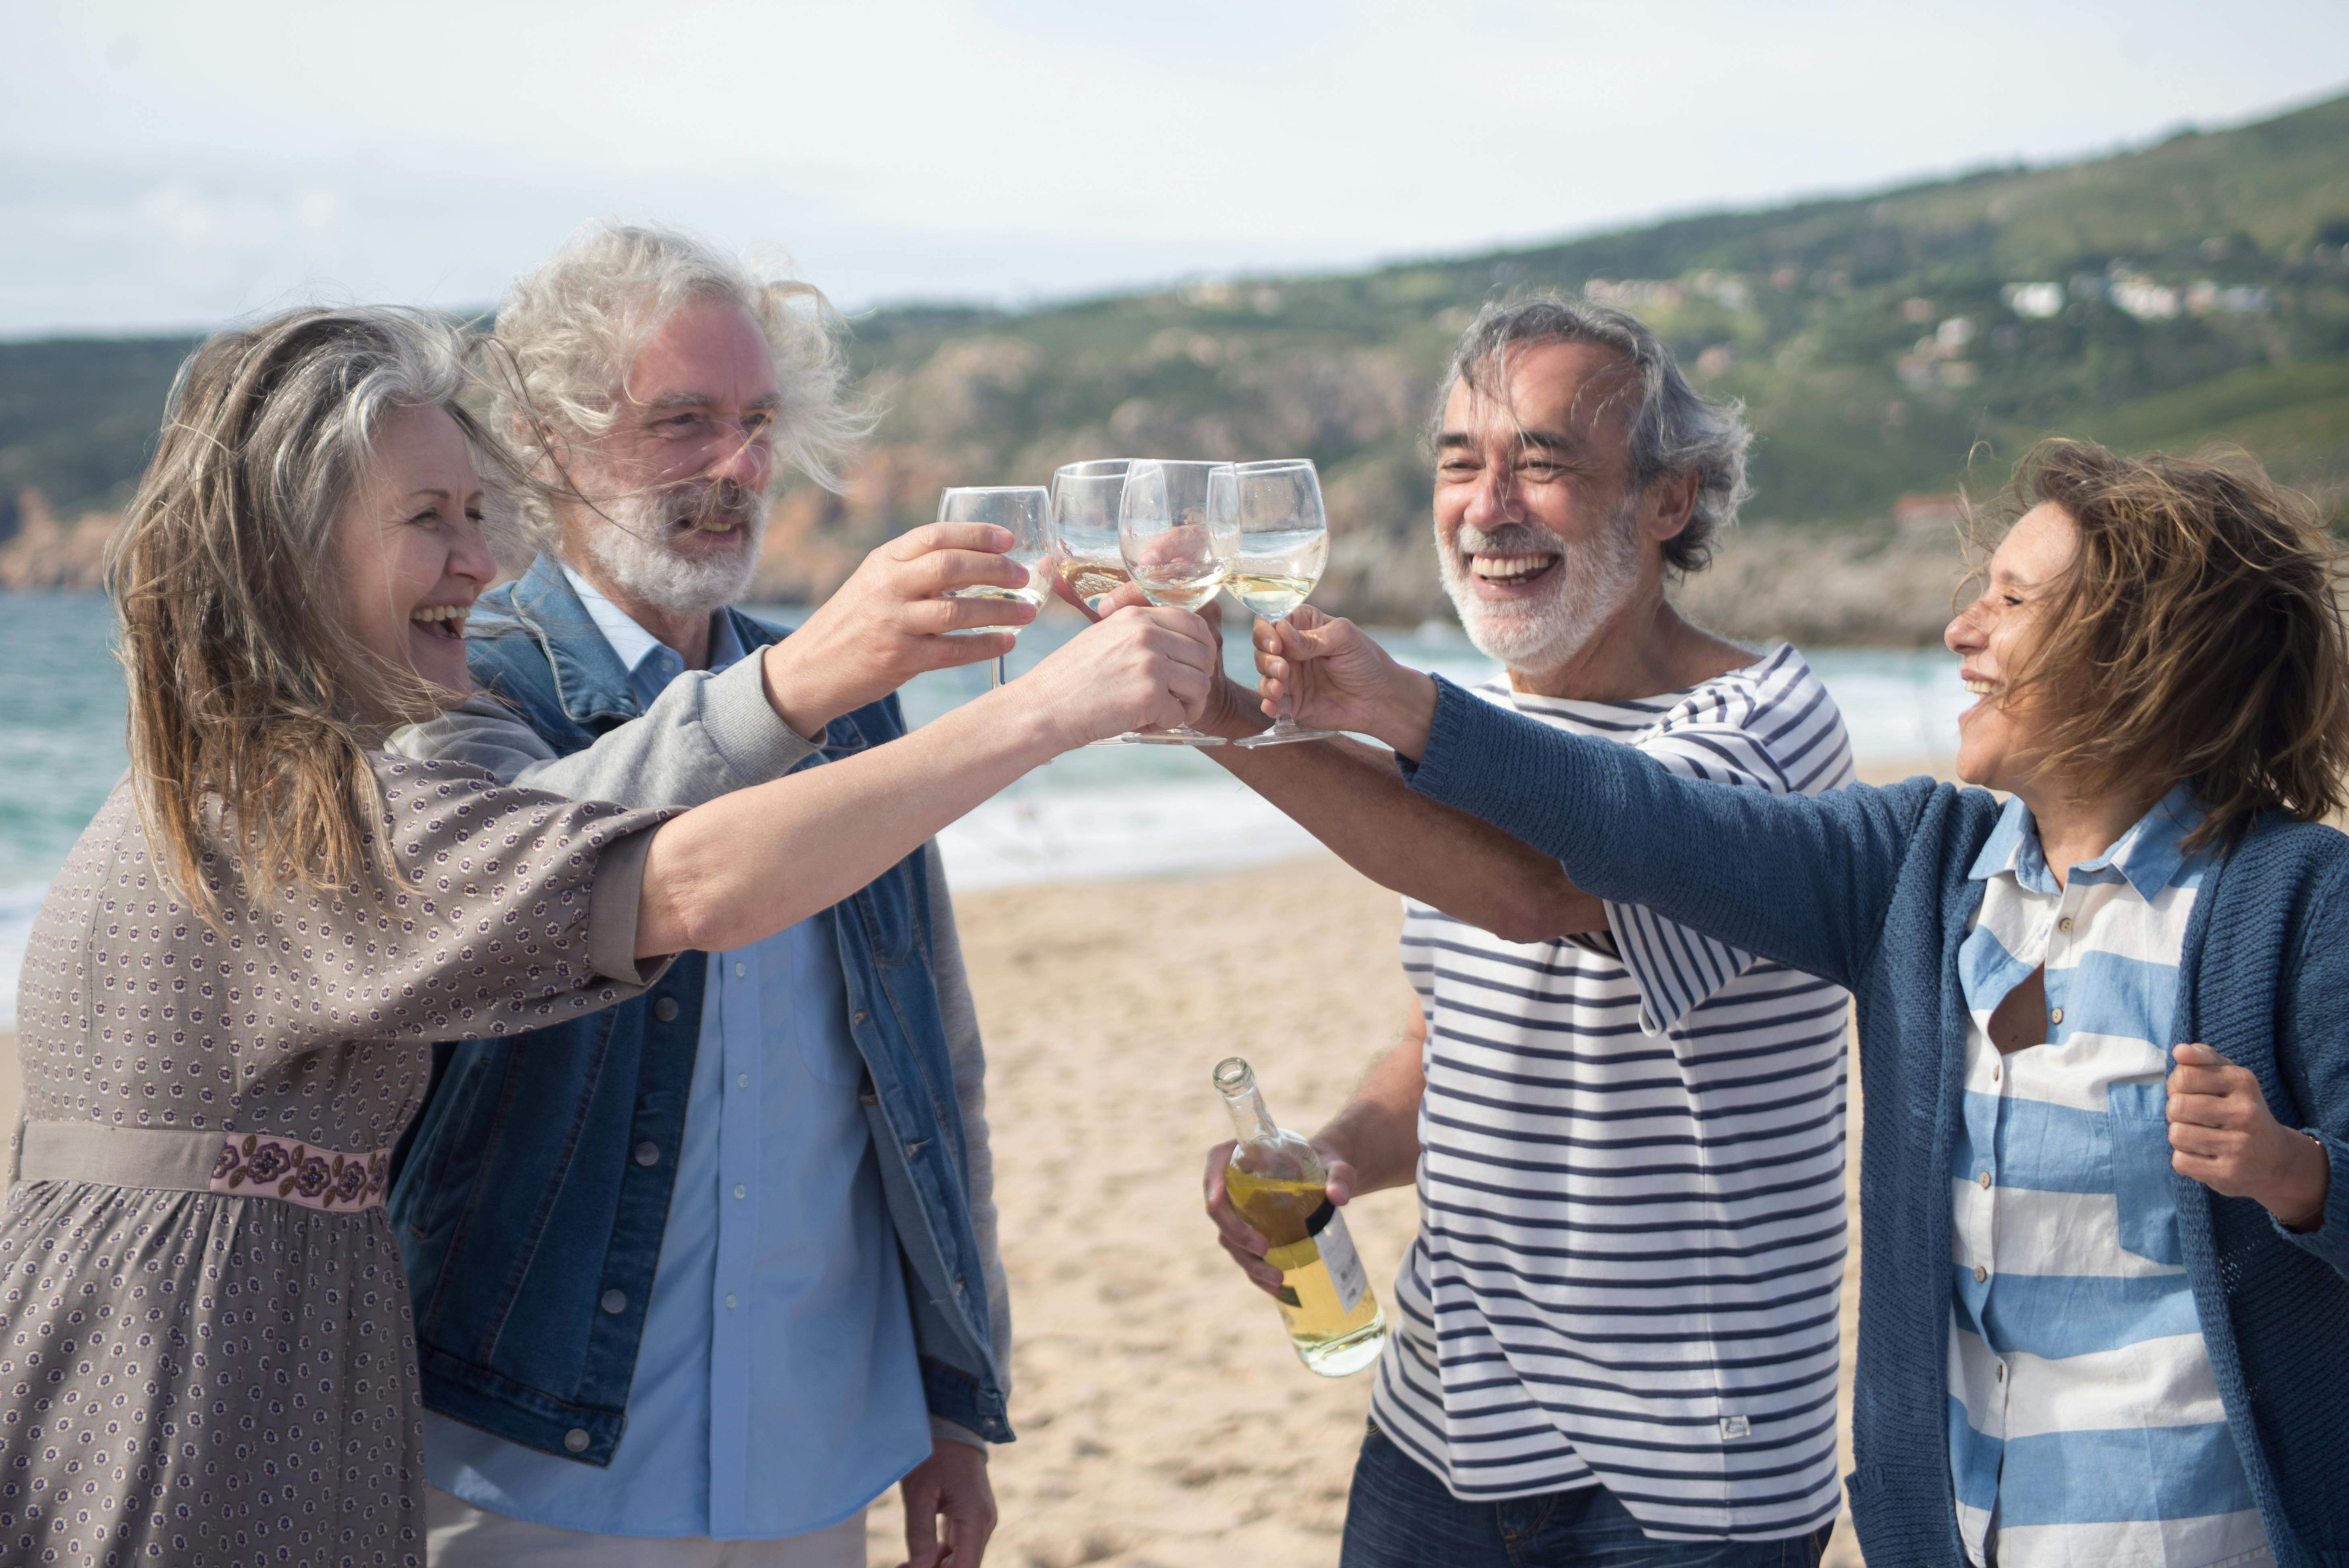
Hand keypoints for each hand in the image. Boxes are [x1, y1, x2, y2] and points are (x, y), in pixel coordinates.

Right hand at [761, 523, 1034, 738]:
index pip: (935, 536)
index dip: (976, 534)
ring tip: (1028, 612)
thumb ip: (913, 570)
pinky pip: (953, 650)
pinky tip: (1006, 642)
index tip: (1009, 539)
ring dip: (1000, 610)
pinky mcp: (898, 658)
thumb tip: (974, 562)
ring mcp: (892, 622)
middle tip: (1024, 576)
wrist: (809, 670)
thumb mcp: (873, 583)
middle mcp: (887, 586)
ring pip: (957, 610)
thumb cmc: (852, 624)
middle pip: (951, 566)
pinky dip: (984, 645)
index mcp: (883, 560)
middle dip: (996, 569)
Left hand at [898, 1436, 995, 1567]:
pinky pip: (961, 1545)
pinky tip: (919, 1555)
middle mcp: (985, 1522)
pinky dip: (941, 1555)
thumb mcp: (919, 1493)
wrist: (953, 1426)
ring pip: (962, 1558)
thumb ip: (919, 1535)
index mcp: (975, 1518)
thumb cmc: (933, 1455)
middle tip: (901, 1567)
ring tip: (904, 1564)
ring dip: (936, 1566)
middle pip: (964, 1566)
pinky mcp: (974, 1516)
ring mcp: (981, 1519)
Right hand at [1006, 603, 1217, 748]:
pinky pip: (1180, 714)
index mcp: (1137, 617)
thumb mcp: (1105, 638)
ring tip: (1160, 714)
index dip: (1202, 649)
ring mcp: (1151, 664)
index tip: (1193, 667)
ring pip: (1200, 686)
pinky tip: (1141, 723)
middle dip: (1197, 681)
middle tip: (1178, 698)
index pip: (1195, 623)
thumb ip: (1141, 634)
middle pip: (1204, 656)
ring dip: (1186, 706)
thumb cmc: (1069, 679)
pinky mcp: (1151, 695)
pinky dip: (1165, 725)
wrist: (1043, 707)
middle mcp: (1148, 635)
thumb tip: (1178, 644)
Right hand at [1202, 1138, 1357, 1297]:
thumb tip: (1339, 1198)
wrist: (1326, 1180)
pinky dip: (1256, 1273)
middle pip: (1219, 1210)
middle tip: (1263, 1249)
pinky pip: (1244, 1254)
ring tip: (1278, 1279)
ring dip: (1248, 1262)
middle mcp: (1233, 1183)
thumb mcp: (1337, 1166)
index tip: (1216, 1203)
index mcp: (1242, 1153)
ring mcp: (1238, 1211)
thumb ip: (1341, 1176)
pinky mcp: (1249, 1232)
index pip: (1216, 1163)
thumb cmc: (1325, 1165)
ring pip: (1229, 1239)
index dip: (1211, 1183)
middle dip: (1236, 1233)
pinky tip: (1275, 1287)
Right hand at [1255, 607, 1437, 757]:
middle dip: (1266, 658)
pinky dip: (1268, 704)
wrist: (1380, 700)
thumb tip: (1280, 630)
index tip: (1276, 644)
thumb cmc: (1366, 662)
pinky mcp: (1292, 702)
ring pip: (1263, 675)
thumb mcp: (1344, 639)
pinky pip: (1272, 702)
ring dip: (1266, 681)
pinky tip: (1272, 707)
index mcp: (1302, 627)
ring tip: (1279, 689)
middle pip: (1262, 648)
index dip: (1266, 631)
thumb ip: (1311, 638)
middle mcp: (1291, 650)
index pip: (1271, 622)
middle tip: (1283, 669)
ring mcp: (1290, 677)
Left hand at [2167, 1042, 2330, 1230]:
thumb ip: (2203, 1058)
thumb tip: (2180, 1050)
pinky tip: (2205, 1156)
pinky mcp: (2228, 1174)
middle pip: (2176, 1106)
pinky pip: (2180, 1161)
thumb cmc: (2242, 1111)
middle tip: (2196, 1117)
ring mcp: (2238, 1146)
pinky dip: (2185, 1160)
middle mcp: (2245, 1113)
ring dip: (2181, 1136)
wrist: (2277, 1162)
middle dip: (2177, 1112)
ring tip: (2201, 1137)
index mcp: (2242, 1082)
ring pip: (2176, 1134)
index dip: (2177, 1085)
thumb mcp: (2231, 1078)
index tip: (2192, 1092)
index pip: (2183, 1076)